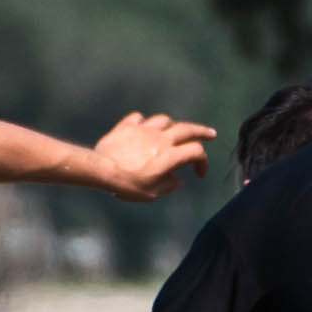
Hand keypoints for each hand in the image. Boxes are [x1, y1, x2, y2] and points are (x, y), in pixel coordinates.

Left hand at [86, 112, 215, 202]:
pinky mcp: (127, 127)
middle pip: (187, 129)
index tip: (199, 173)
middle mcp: (160, 139)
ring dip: (173, 125)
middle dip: (202, 131)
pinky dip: (144, 123)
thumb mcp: (152, 193)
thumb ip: (169, 185)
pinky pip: (139, 118)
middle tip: (210, 134)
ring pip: (165, 120)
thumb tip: (177, 179)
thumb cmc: (127, 184)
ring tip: (175, 131)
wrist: (102, 169)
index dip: (203, 162)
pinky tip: (144, 128)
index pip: (196, 152)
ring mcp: (144, 130)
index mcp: (170, 155)